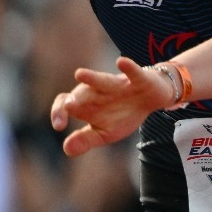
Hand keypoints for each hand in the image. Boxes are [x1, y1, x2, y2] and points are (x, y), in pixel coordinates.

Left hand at [50, 57, 170, 156]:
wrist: (152, 99)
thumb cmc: (123, 115)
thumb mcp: (105, 133)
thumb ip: (86, 140)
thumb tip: (67, 149)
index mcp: (85, 104)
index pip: (64, 104)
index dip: (59, 113)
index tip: (59, 126)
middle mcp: (96, 91)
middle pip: (81, 92)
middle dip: (75, 98)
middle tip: (69, 105)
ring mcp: (117, 83)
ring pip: (102, 80)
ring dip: (92, 77)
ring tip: (79, 74)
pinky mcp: (138, 79)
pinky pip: (132, 72)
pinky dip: (128, 67)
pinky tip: (121, 62)